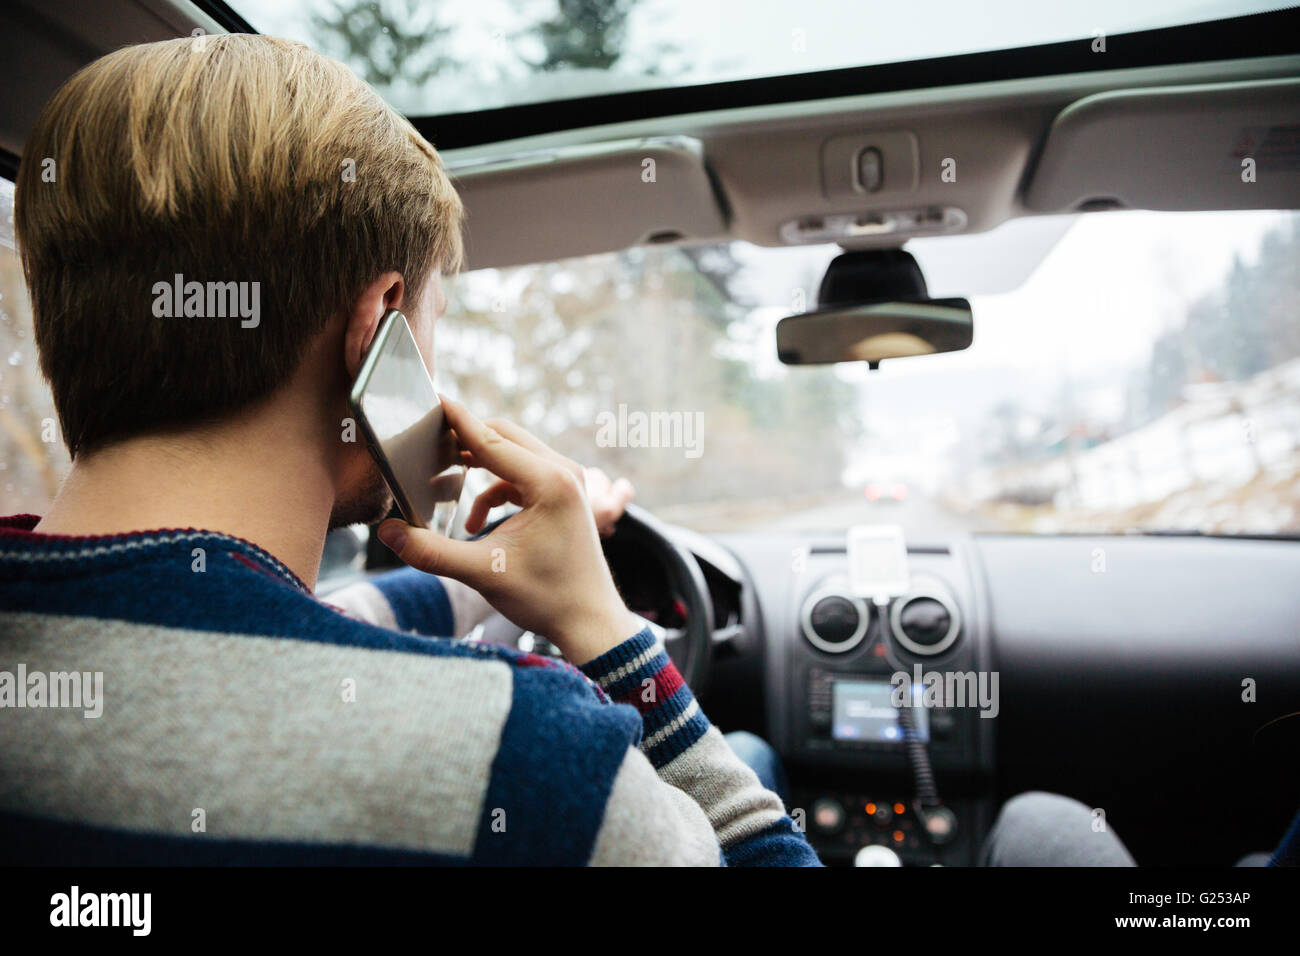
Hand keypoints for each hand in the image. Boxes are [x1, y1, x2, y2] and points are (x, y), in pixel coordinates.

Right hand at [375, 399, 639, 665]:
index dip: (456, 420)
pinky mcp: (564, 495)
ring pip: (513, 453)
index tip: (431, 398)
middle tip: (427, 441)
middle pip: (503, 435)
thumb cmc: (546, 598)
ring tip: (442, 482)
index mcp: (549, 482)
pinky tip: (474, 523)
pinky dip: (495, 489)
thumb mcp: (484, 573)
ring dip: (478, 465)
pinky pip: (521, 475)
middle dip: (464, 439)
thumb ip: (431, 551)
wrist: (589, 621)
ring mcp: (568, 482)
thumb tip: (387, 532)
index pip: (490, 439)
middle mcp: (564, 472)